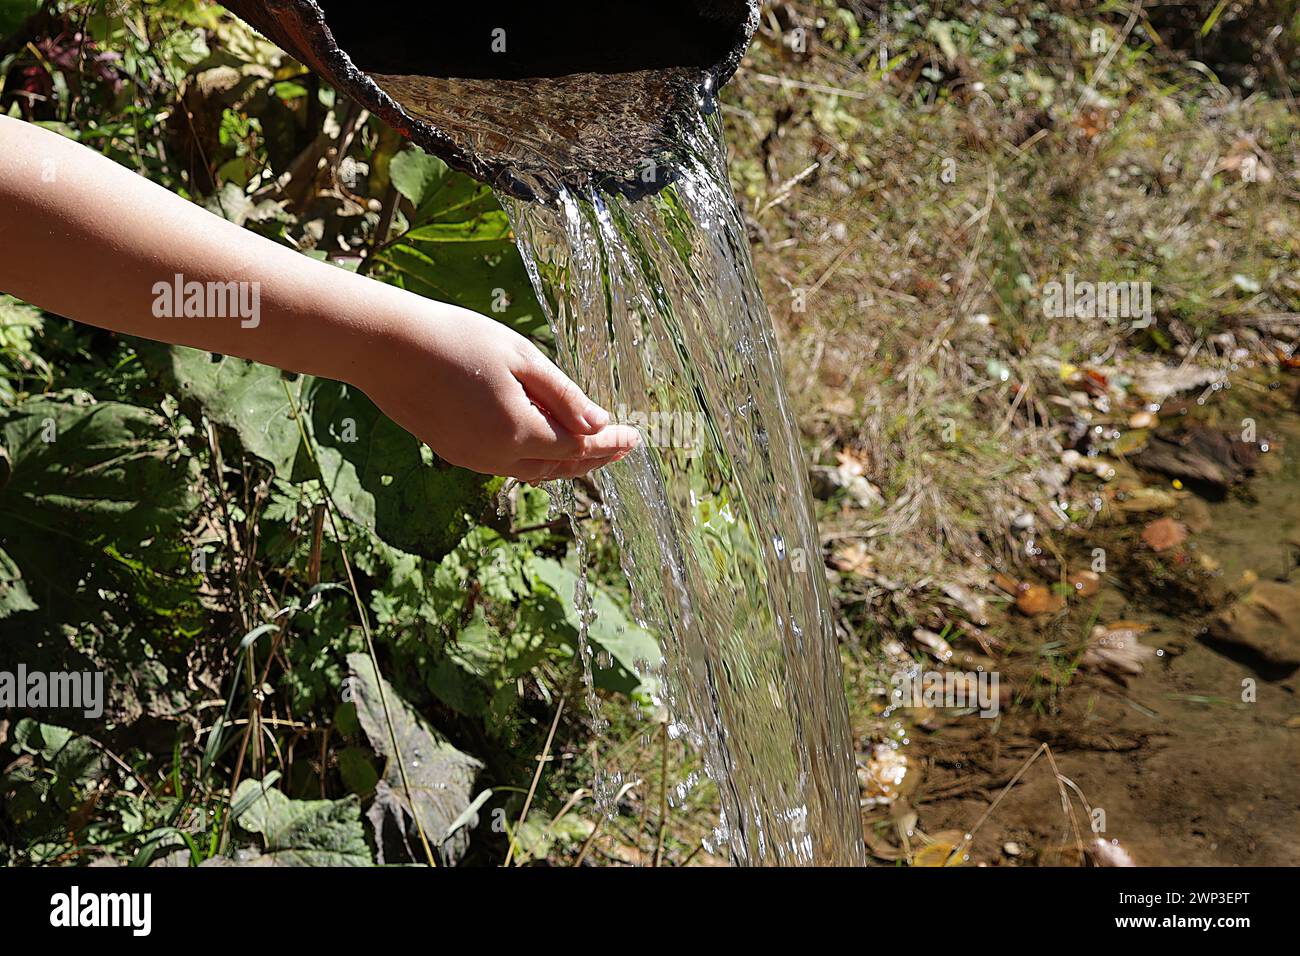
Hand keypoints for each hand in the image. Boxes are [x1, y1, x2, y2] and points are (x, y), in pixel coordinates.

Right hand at [359, 301, 638, 480]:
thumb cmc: (458, 340)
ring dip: (565, 462)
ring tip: (591, 450)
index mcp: (519, 432)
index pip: (580, 448)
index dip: (610, 443)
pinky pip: (507, 465)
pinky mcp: (455, 453)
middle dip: (593, 458)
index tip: (635, 436)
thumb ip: (564, 397)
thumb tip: (600, 426)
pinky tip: (545, 446)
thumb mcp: (522, 359)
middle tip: (620, 446)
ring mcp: (473, 459)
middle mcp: (497, 457)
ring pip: (533, 471)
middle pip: (560, 467)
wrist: (387, 348)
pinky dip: (535, 460)